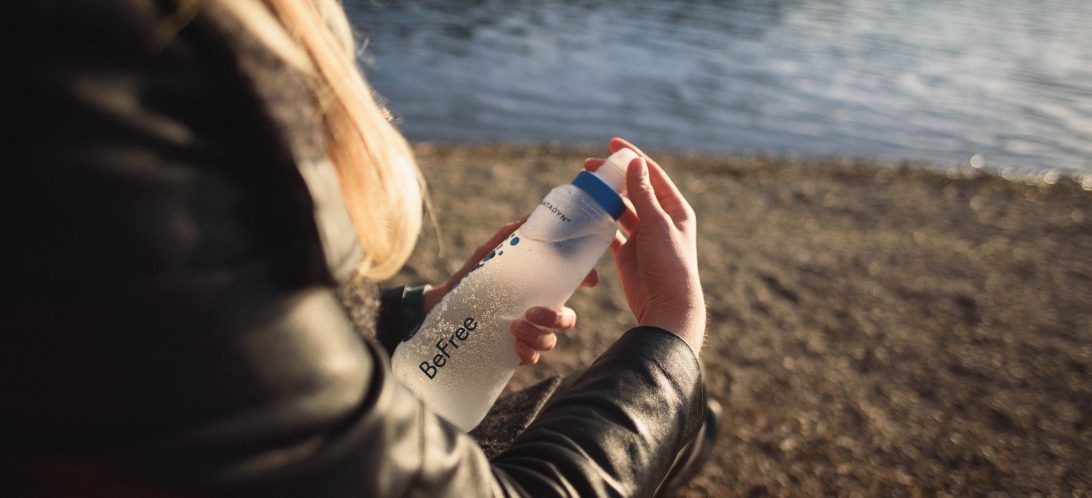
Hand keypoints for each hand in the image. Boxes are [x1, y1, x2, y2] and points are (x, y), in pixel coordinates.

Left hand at [423, 217, 598, 364]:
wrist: (443, 305)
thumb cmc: (472, 276)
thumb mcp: (490, 254)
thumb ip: (510, 236)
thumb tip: (531, 216)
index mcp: (540, 286)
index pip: (573, 283)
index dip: (587, 280)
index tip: (589, 281)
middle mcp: (539, 310)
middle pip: (568, 319)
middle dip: (557, 318)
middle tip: (532, 312)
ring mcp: (528, 332)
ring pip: (551, 340)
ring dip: (539, 336)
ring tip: (514, 327)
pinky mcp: (513, 350)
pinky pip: (532, 358)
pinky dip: (528, 353)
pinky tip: (515, 346)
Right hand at [586, 138, 705, 352]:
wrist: (667, 307)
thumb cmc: (669, 265)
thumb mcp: (657, 225)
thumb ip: (644, 195)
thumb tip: (635, 163)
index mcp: (674, 209)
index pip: (651, 174)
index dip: (632, 157)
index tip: (612, 144)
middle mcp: (660, 219)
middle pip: (633, 189)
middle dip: (612, 176)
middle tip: (588, 166)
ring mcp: (643, 236)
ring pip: (621, 209)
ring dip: (604, 197)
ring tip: (583, 186)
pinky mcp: (628, 253)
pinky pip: (611, 232)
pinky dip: (599, 222)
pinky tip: (584, 213)